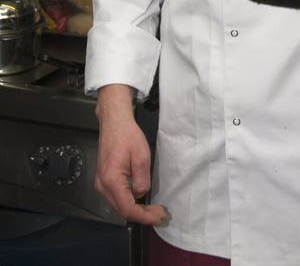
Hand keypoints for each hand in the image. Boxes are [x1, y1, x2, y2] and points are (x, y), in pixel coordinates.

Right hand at [94, 84, 167, 225]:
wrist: (114, 122)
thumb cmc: (128, 136)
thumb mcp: (141, 157)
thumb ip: (142, 180)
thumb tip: (141, 194)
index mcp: (111, 181)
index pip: (127, 208)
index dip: (144, 216)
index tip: (158, 216)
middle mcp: (102, 186)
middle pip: (121, 210)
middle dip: (141, 215)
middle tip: (159, 213)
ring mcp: (101, 183)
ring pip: (118, 205)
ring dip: (135, 210)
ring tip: (152, 209)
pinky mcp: (103, 180)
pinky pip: (116, 197)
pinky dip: (129, 202)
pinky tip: (140, 200)